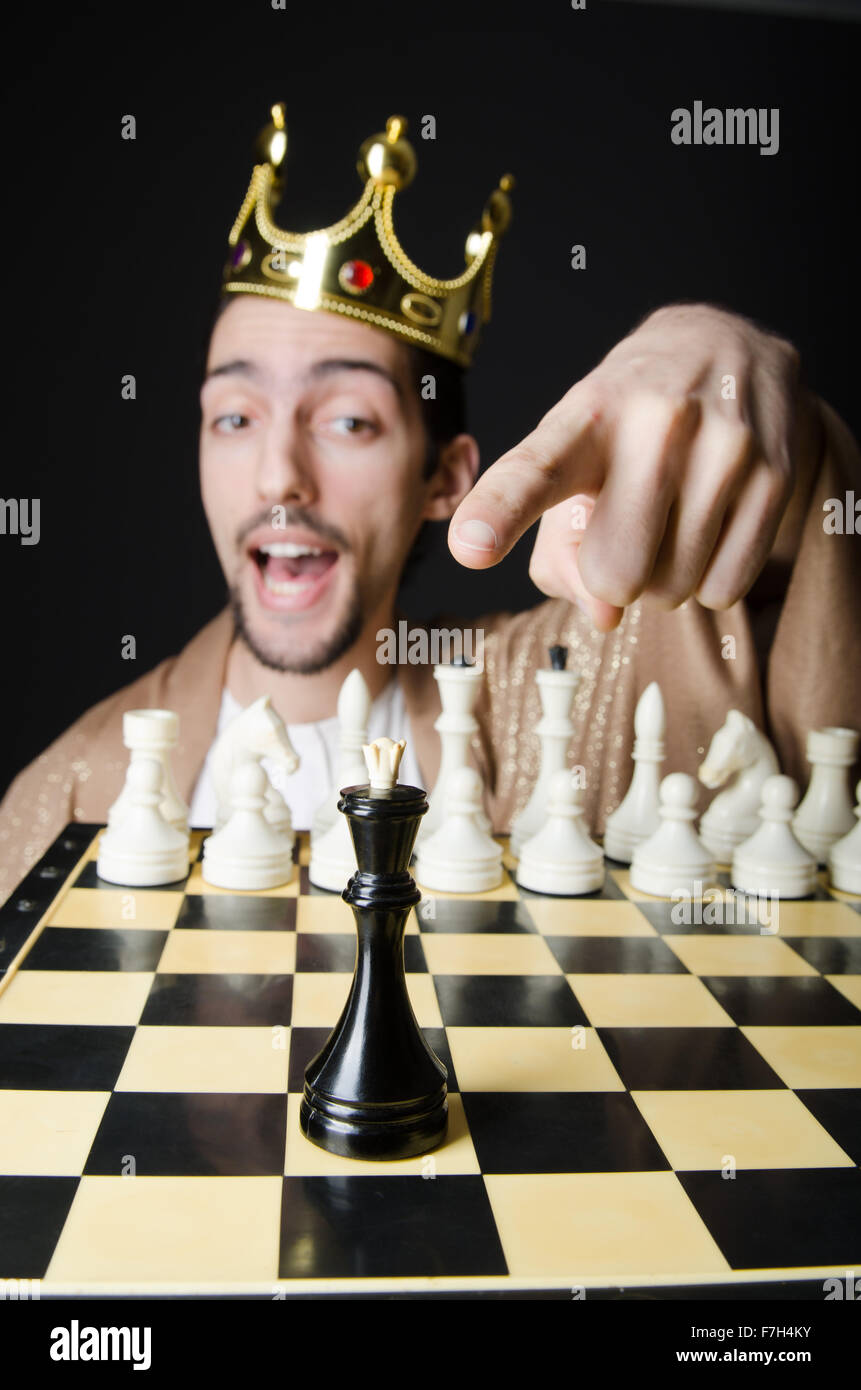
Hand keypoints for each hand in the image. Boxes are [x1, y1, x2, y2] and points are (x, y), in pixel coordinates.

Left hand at [448, 303, 807, 629]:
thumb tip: (605, 615)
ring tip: (672, 515)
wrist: (728, 350)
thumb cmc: (627, 428)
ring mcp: (723, 444)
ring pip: (674, 588)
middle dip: (615, 577)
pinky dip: (711, 579)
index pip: (535, 473)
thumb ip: (560, 557)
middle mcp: (655, 421)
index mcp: (585, 418)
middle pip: (615, 576)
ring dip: (666, 577)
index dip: (499, 513)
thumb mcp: (571, 469)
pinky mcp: (776, 473)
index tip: (470, 547)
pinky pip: (724, 588)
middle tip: (627, 529)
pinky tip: (711, 525)